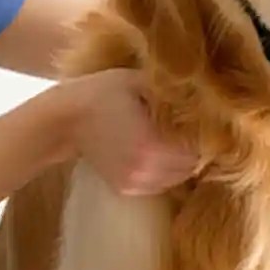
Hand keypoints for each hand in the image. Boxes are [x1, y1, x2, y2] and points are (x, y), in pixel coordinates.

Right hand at [60, 69, 198, 195]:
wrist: (64, 119)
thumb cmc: (102, 92)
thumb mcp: (139, 81)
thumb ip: (173, 93)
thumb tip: (205, 97)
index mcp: (152, 145)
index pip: (198, 149)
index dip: (205, 135)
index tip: (204, 121)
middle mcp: (146, 170)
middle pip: (190, 167)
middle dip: (193, 149)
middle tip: (189, 129)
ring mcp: (135, 183)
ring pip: (177, 179)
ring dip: (179, 162)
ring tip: (171, 140)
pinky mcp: (125, 189)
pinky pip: (159, 184)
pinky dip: (163, 171)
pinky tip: (156, 151)